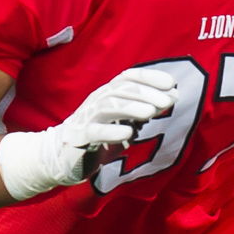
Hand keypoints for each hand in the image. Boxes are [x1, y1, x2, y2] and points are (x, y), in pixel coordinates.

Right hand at [0, 67, 178, 199]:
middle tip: (168, 101)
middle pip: (121, 90)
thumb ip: (144, 110)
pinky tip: (129, 134)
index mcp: (108, 93)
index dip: (149, 77)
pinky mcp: (79, 137)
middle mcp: (97, 100)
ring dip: (131, 108)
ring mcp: (87, 118)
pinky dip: (112, 131)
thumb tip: (171, 98)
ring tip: (151, 113)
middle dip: (146, 94)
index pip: (128, 77)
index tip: (171, 83)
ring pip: (108, 106)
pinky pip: (95, 132)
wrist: (62, 156)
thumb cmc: (99, 136)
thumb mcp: (124, 120)